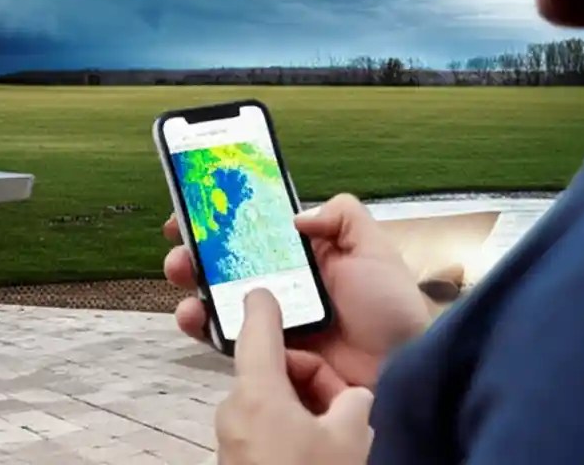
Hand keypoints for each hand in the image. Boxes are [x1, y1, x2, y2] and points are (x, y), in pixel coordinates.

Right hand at [163, 193, 430, 387]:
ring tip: (183, 279)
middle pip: (225, 267)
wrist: (401, 372)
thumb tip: (295, 215)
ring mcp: (271, 324)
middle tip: (181, 252)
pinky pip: (226, 342)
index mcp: (303, 260)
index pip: (253, 235)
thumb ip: (342, 216)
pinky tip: (195, 314)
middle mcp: (282, 289)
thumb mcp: (375, 250)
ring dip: (191, 287)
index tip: (194, 211)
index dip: (221, 223)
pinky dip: (202, 327)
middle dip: (195, 254)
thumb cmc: (393, 312)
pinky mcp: (265, 358)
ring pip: (217, 303)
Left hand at [215, 289, 373, 464]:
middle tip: (343, 408)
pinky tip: (318, 450)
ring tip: (336, 438)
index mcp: (255, 392)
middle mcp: (234, 407)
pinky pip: (265, 425)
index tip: (264, 292)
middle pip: (271, 369)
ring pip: (270, 399)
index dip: (264, 305)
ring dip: (303, 405)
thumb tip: (355, 398)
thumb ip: (354, 402)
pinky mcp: (234, 457)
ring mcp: (230, 433)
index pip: (256, 331)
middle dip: (309, 378)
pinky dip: (291, 426)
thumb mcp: (349, 440)